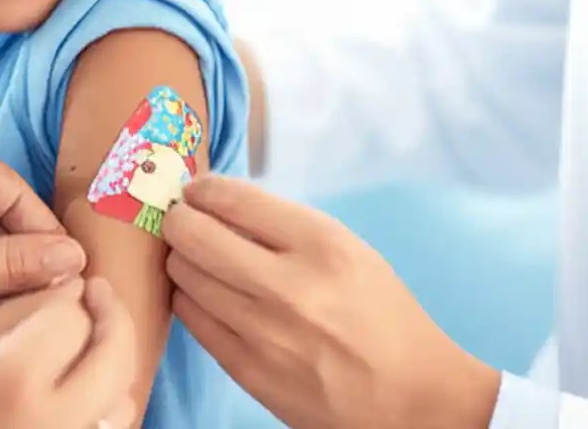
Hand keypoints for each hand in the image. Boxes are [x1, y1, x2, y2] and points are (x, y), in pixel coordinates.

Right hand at [0, 278, 138, 428]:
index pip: (71, 316)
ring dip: (114, 359)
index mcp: (14, 379)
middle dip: (112, 316)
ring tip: (90, 338)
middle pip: (115, 355)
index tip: (65, 283)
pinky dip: (109, 401)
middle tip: (97, 293)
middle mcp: (56, 419)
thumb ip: (8, 312)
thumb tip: (66, 290)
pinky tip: (84, 384)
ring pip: (124, 396)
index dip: (70, 292)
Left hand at [161, 176, 500, 428]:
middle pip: (193, 235)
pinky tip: (205, 295)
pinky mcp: (246, 369)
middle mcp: (287, 284)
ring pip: (184, 275)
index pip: (233, 199)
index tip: (196, 192)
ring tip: (197, 259)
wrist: (409, 397)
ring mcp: (262, 331)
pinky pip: (190, 318)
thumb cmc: (379, 315)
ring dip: (182, 260)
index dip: (202, 189)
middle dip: (178, 220)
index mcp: (321, 244)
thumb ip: (284, 227)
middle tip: (181, 220)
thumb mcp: (348, 251)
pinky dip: (190, 298)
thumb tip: (217, 203)